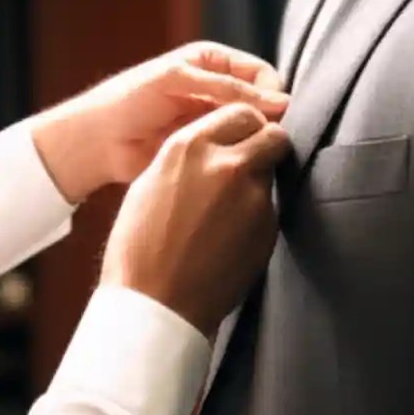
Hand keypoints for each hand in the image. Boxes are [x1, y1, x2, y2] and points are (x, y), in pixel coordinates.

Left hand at [32, 42, 288, 203]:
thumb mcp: (178, 80)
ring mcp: (215, 120)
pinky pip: (236, 151)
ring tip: (248, 153)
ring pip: (252, 129)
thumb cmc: (130, 100)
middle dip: (266, 118)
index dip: (272, 92)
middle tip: (262, 138)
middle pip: (262, 102)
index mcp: (214, 62)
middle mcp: (219, 89)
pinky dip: (241, 156)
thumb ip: (227, 89)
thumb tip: (281, 102)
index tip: (272, 115)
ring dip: (254, 140)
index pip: (262, 73)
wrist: (99, 140)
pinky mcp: (208, 148)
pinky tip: (238, 165)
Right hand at [101, 103, 290, 336]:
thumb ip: (188, 157)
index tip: (242, 136)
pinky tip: (232, 235)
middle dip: (266, 144)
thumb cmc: (140, 247)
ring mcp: (254, 197)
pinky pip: (271, 209)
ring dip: (260, 180)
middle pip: (273, 133)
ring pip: (273, 171)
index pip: (240, 112)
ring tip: (231, 208)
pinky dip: (258, 215)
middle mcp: (228, 164)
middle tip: (251, 163)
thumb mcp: (151, 183)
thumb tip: (212, 145)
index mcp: (190, 147)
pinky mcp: (268, 228)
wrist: (156, 302)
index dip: (244, 125)